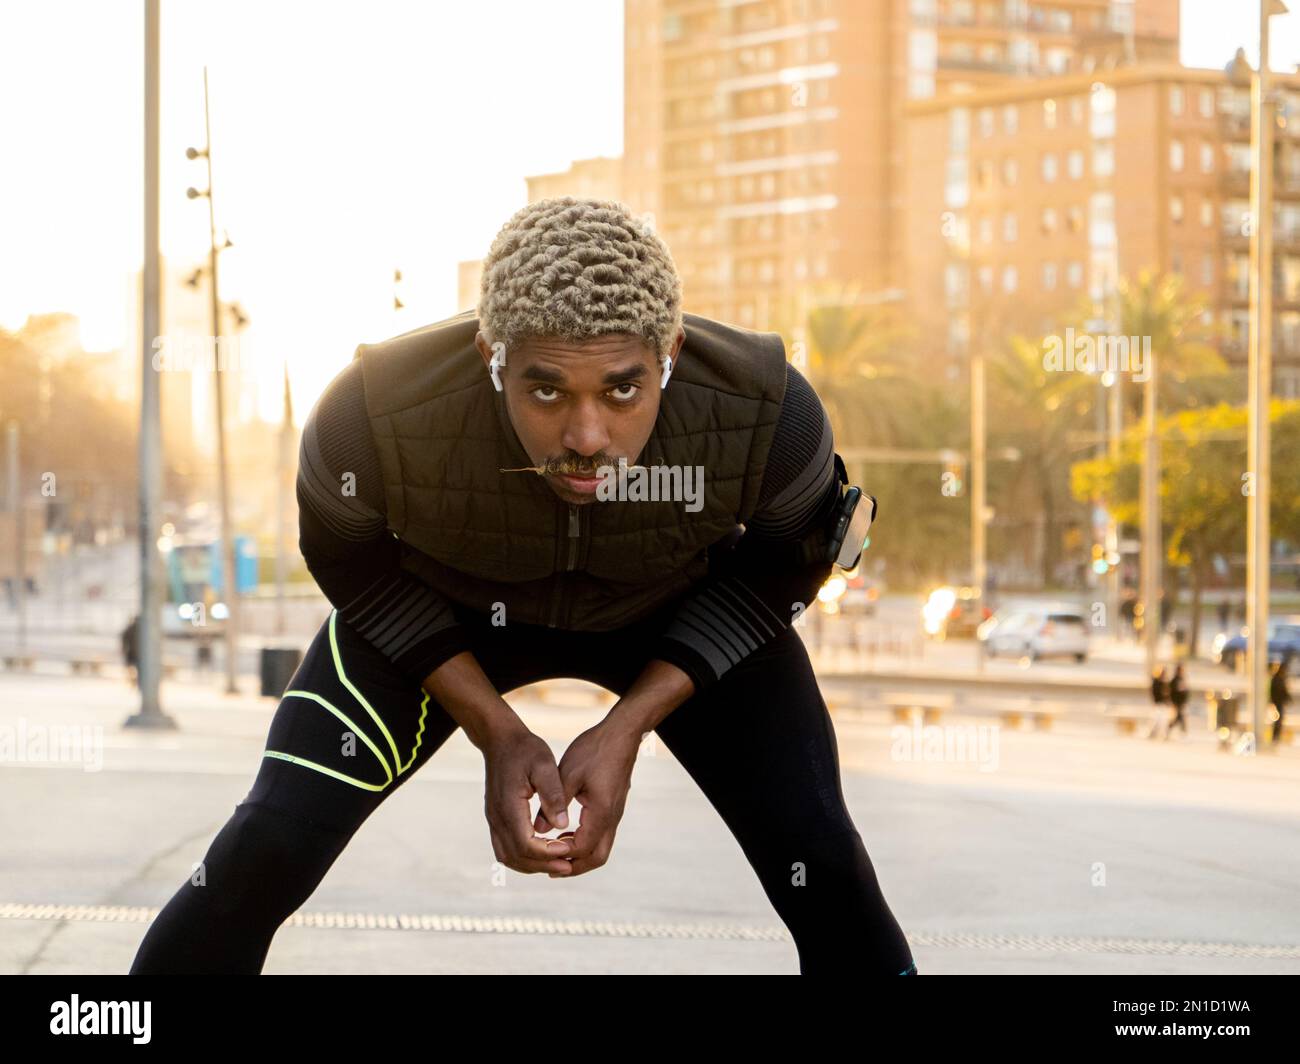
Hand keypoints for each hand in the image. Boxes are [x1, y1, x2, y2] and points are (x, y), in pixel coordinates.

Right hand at [481, 725, 574, 875]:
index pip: (526, 843)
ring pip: (508, 857)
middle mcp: (497, 817)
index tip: (569, 848)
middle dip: (543, 865)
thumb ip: (552, 794)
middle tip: (568, 865)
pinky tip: (542, 854)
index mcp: (509, 806)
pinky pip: (505, 848)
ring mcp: (493, 820)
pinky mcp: (495, 819)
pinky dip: (523, 857)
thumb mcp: (544, 765)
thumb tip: (562, 824)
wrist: (500, 740)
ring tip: (558, 863)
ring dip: (532, 865)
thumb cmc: (525, 750)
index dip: (548, 852)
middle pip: (516, 856)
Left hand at [541, 719, 642, 877]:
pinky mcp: (613, 807)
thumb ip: (553, 802)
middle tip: (549, 867)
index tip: (541, 850)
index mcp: (601, 811)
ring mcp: (615, 813)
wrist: (621, 733)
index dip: (561, 853)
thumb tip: (537, 829)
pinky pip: (601, 835)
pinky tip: (565, 833)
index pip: (582, 847)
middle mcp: (612, 817)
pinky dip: (584, 843)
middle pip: (596, 857)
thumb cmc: (594, 749)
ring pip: (600, 848)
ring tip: (554, 853)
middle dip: (573, 866)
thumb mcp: (568, 773)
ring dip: (579, 856)